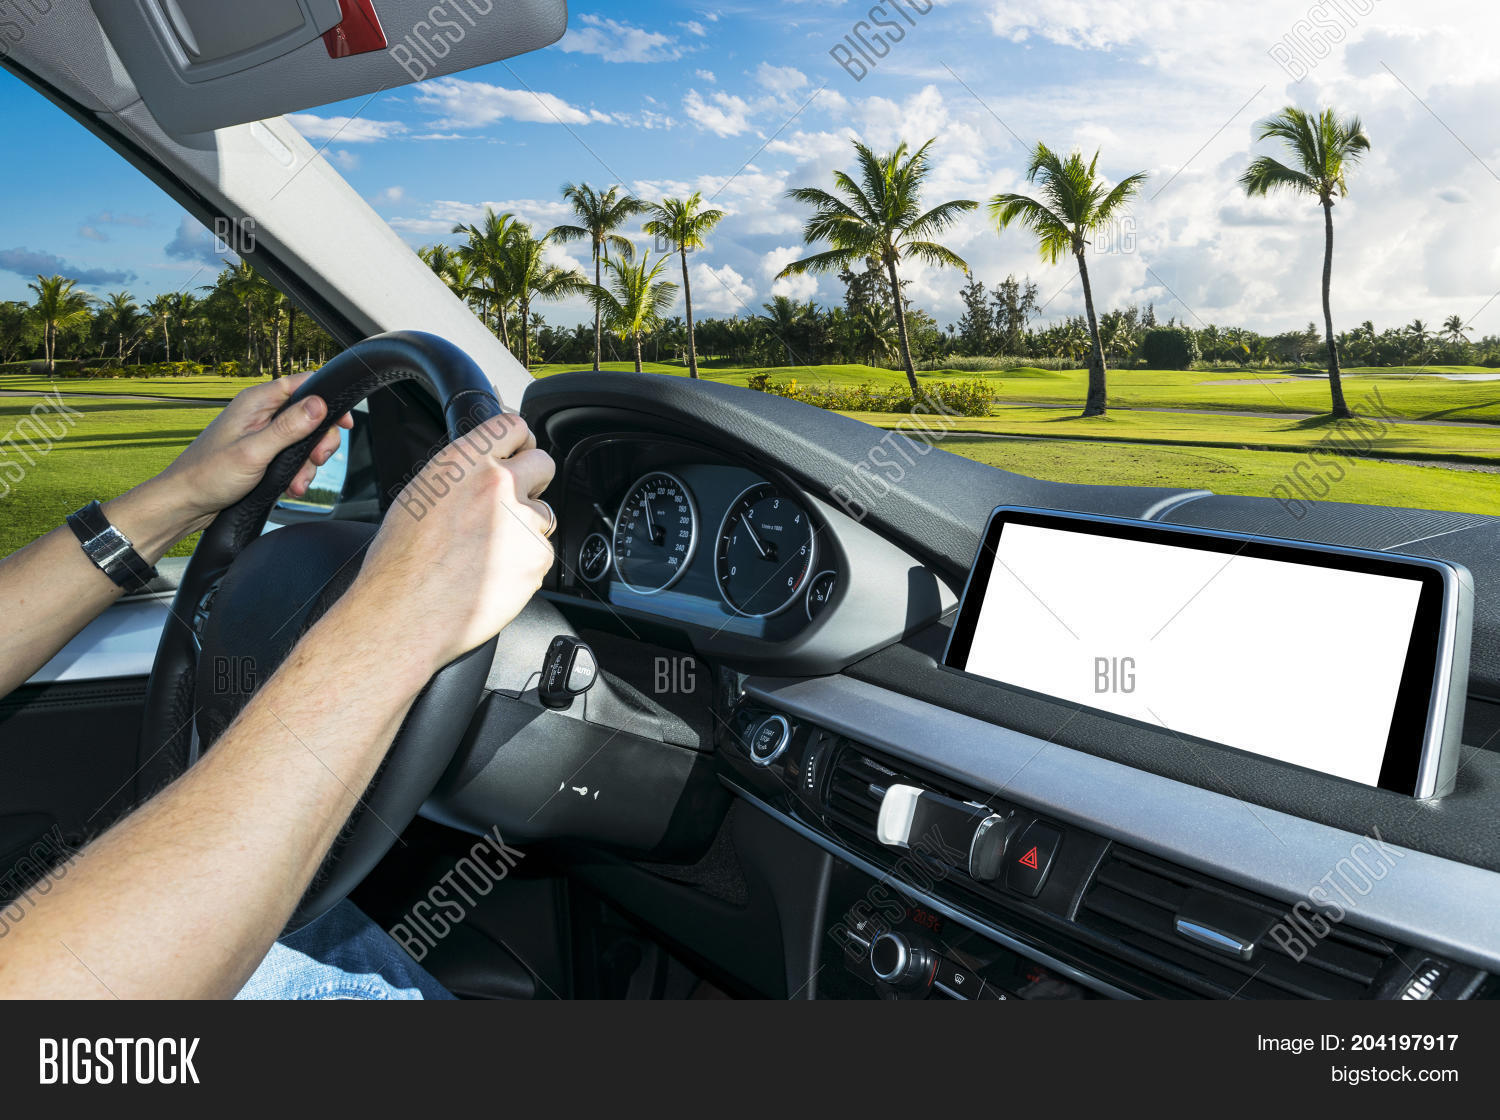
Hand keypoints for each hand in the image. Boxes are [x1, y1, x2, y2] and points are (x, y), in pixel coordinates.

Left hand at [149, 372, 351, 536]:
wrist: (186, 502)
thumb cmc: (209, 475)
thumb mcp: (254, 452)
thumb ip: (289, 428)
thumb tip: (319, 404)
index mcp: (256, 402)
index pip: (303, 384)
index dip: (327, 400)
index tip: (343, 422)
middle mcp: (260, 413)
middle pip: (309, 415)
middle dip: (319, 441)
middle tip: (316, 461)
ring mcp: (261, 432)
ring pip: (304, 439)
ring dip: (308, 463)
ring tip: (297, 483)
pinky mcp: (262, 451)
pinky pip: (292, 455)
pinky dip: (297, 471)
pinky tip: (291, 486)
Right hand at [348, 414, 554, 673]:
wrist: (404, 613)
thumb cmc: (399, 564)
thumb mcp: (420, 496)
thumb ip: (458, 475)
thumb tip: (479, 469)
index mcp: (464, 462)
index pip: (512, 426)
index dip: (518, 440)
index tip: (519, 450)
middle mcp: (498, 484)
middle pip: (542, 463)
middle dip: (532, 480)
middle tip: (511, 504)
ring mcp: (522, 520)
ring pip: (544, 512)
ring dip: (526, 526)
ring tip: (490, 551)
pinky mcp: (537, 556)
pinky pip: (542, 550)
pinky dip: (525, 562)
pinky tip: (494, 574)